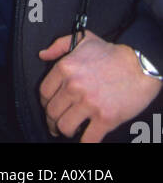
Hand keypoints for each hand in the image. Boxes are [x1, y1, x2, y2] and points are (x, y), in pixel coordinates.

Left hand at [38, 30, 161, 141]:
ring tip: (70, 130)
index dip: (45, 103)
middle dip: (52, 121)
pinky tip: (85, 139)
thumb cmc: (112, 53)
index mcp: (65, 68)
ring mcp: (89, 103)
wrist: (139, 65)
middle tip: (56, 124)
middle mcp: (74, 86)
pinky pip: (87, 139)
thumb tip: (43, 55)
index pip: (44, 93)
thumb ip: (59, 45)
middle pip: (52, 112)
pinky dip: (84, 143)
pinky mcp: (105, 118)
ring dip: (65, 132)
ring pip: (65, 127)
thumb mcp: (83, 39)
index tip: (49, 107)